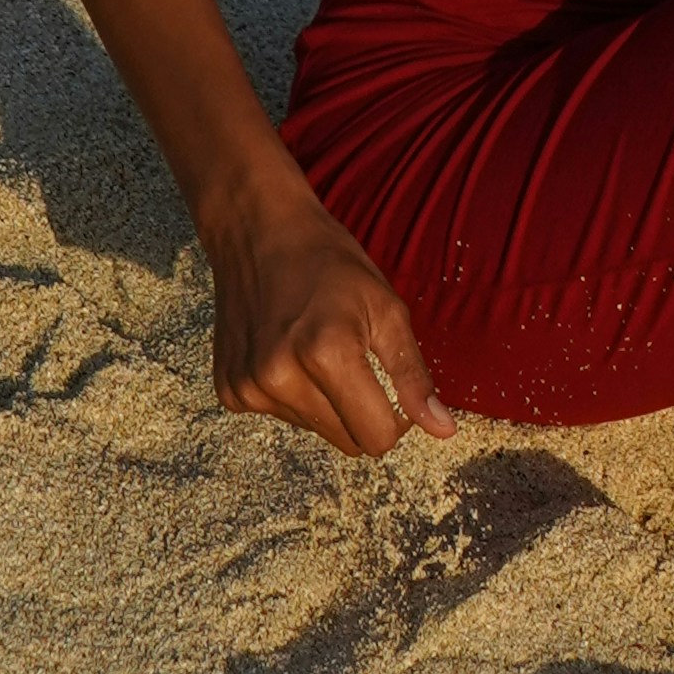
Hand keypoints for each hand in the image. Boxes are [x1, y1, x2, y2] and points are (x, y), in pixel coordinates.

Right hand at [208, 184, 457, 452]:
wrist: (258, 231)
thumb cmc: (330, 263)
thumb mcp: (385, 307)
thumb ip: (413, 376)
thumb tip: (444, 430)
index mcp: (327, 353)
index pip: (377, 438)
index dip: (395, 416)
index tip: (390, 381)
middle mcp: (280, 377)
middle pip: (347, 442)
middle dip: (363, 412)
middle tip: (357, 361)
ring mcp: (249, 387)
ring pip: (315, 431)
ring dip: (327, 403)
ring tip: (318, 350)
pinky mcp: (229, 391)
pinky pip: (280, 418)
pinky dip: (293, 396)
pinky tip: (287, 352)